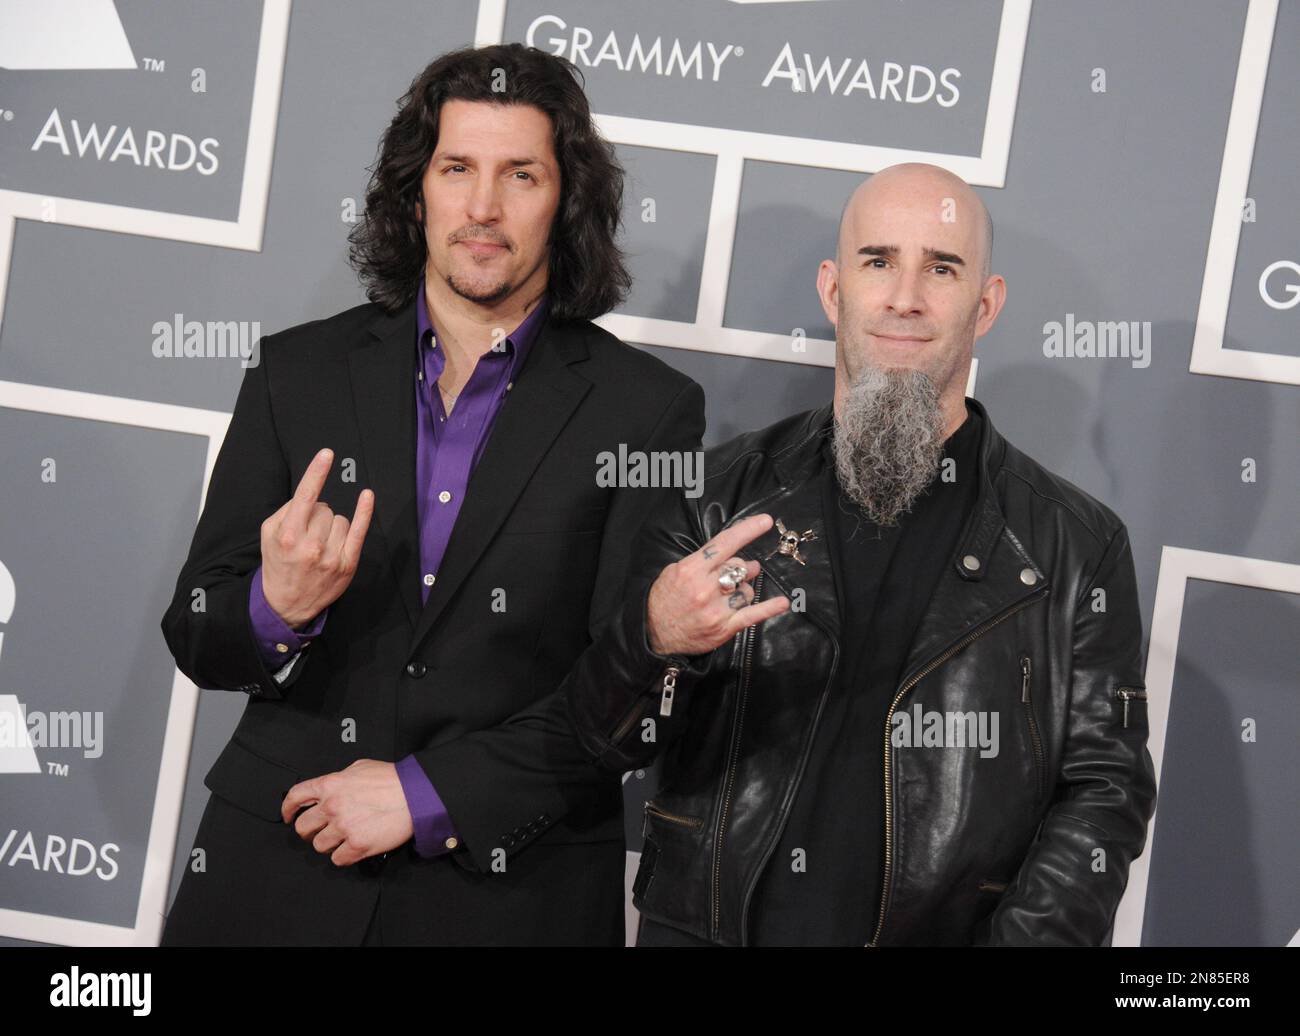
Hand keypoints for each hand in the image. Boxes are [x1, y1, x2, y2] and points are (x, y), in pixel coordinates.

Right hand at [260, 448, 373, 627]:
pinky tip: (367, 496)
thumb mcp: (268, 535)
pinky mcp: (347, 564)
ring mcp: (331, 556)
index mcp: (288, 535)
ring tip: (320, 544)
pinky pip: (360, 530)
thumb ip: (286, 510)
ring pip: (340, 519)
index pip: (305, 496)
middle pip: (325, 508)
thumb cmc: (278, 564)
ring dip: (332, 525)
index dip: (316, 472)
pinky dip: (365, 512)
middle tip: (308, 534)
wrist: (286, 603)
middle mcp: (310, 545)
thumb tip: (310, 494)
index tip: (327, 454)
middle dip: (317, 515)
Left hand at [281, 760, 413, 866]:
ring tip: (342, 838)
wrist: (415, 794)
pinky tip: (352, 848)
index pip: (295, 796)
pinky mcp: (357, 845)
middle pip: (302, 827)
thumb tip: (333, 787)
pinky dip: (344, 856)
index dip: (287, 809)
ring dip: (329, 843)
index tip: (288, 816)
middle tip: (319, 831)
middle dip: (309, 830)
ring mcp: (343, 827)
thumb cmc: (393, 779)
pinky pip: (337, 859)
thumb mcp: (360, 767)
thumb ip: (340, 778)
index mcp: (330, 784)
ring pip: (319, 845)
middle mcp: (332, 806)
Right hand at [646, 513, 789, 656]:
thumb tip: (734, 556)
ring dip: (744, 589)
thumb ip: (702, 561)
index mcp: (691, 570)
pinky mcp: (724, 628)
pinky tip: (783, 603)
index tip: (766, 521)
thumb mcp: (674, 571)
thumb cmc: (664, 599)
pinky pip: (752, 615)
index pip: (725, 544)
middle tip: (735, 572)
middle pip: (740, 567)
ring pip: (747, 589)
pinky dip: (770, 609)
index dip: (748, 530)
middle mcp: (706, 588)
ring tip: (731, 595)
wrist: (653, 634)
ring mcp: (716, 609)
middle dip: (741, 567)